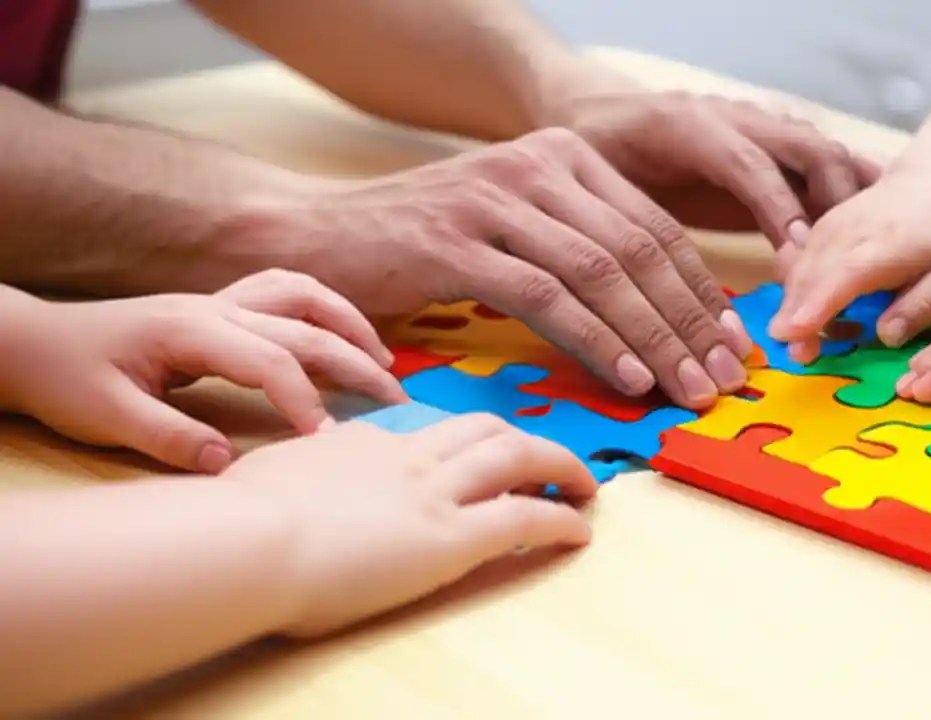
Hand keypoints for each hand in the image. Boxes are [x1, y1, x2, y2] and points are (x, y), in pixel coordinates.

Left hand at [0, 270, 405, 472]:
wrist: (34, 344)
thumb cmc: (68, 380)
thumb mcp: (106, 417)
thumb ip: (169, 438)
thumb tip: (227, 464)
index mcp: (191, 331)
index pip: (271, 361)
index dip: (306, 400)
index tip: (329, 440)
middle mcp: (214, 308)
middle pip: (303, 325)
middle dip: (355, 361)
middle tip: (396, 398)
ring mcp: (218, 302)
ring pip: (302, 294)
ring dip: (349, 322)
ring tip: (382, 358)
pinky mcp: (218, 307)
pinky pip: (284, 291)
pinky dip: (322, 308)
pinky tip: (339, 334)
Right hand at [229, 414, 595, 636]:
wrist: (245, 541)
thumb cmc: (234, 520)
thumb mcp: (267, 476)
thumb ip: (294, 471)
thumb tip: (286, 476)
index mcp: (362, 443)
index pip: (427, 432)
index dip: (461, 443)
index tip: (477, 455)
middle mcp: (407, 458)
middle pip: (485, 429)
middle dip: (525, 440)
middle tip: (551, 458)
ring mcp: (433, 494)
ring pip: (518, 457)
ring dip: (560, 466)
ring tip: (585, 484)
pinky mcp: (451, 538)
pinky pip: (525, 518)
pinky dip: (561, 519)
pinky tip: (580, 530)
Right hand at [285, 128, 754, 410]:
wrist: (316, 233)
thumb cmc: (422, 245)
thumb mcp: (514, 229)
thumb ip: (578, 251)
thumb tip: (654, 314)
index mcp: (561, 156)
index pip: (654, 227)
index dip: (701, 291)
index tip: (733, 344)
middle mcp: (535, 166)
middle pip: (638, 250)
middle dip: (690, 322)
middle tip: (723, 378)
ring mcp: (494, 199)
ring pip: (601, 273)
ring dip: (654, 339)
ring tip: (687, 388)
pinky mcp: (455, 242)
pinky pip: (545, 295)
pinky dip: (594, 339)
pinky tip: (625, 376)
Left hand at [541, 71, 879, 269]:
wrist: (607, 116)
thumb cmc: (602, 154)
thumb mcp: (606, 180)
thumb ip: (631, 212)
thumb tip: (644, 270)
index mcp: (692, 124)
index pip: (748, 164)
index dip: (777, 208)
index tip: (799, 253)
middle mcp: (740, 119)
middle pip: (810, 149)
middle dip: (835, 204)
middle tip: (843, 263)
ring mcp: (766, 130)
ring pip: (826, 156)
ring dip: (852, 204)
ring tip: (866, 257)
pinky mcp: (778, 152)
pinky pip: (826, 167)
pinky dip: (853, 198)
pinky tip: (867, 240)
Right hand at [766, 170, 930, 362]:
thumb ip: (919, 308)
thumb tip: (885, 337)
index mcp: (882, 248)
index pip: (840, 278)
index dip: (813, 308)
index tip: (789, 335)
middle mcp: (846, 235)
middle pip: (809, 278)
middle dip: (794, 318)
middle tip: (797, 355)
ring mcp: (827, 228)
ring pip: (796, 270)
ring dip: (790, 306)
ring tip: (796, 339)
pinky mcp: (818, 229)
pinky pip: (796, 262)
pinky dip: (794, 289)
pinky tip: (801, 311)